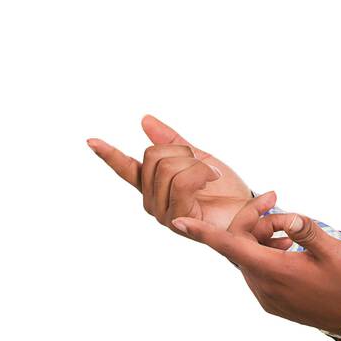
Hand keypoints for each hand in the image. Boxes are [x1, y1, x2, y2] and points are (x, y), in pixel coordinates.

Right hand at [86, 115, 257, 237]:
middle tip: (204, 165)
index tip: (90, 141)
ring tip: (212, 176)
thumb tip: (144, 120)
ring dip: (197, 164)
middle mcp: (154, 201)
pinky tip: (213, 179)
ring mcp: (164, 213)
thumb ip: (172, 141)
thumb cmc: (226, 190)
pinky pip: (183, 182)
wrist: (249, 211)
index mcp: (155, 186)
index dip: (109, 155)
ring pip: (168, 168)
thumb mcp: (199, 157)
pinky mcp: (178, 221)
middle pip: (153, 156)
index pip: (126, 168)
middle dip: (183, 151)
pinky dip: (202, 172)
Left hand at [174, 191, 340, 337]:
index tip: (177, 221)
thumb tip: (285, 215)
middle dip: (255, 222)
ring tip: (294, 233)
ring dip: (263, 239)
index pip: (229, 246)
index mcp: (274, 272)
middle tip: (278, 203)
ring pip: (250, 259)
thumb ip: (305, 228)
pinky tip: (292, 251)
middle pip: (241, 246)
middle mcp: (263, 288)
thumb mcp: (333, 250)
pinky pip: (259, 273)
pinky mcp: (273, 304)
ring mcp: (267, 298)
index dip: (201, 233)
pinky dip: (268, 256)